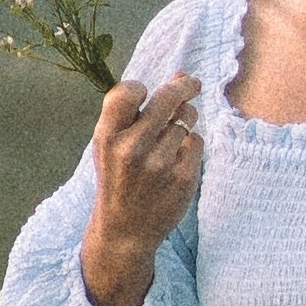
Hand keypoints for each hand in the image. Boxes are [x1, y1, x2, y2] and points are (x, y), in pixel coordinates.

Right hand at [80, 69, 201, 305]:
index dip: (141, 88)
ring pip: (187, 118)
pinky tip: (176, 161)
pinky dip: (190, 146)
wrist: (125, 231)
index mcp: (107, 137)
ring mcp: (159, 164)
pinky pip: (197, 141)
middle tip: (193, 83)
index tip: (147, 94)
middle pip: (168, 97)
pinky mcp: (183, 177)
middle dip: (184, 85)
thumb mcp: (109, 145)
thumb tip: (179, 74)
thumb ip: (135, 111)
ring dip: (185, 121)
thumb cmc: (118, 179)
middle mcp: (132, 148)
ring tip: (171, 139)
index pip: (129, 90)